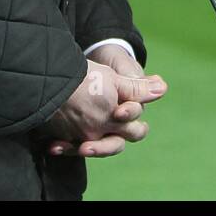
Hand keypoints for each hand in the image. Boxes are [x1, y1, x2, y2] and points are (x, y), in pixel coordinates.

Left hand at [43, 58, 166, 157]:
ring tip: (75, 148)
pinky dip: (64, 147)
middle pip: (114, 145)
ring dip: (84, 150)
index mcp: (129, 115)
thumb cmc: (110, 67)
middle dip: (103, 147)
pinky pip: (72, 146)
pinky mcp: (77, 134)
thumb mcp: (122, 73)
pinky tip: (53, 145)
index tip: (119, 111)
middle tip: (87, 146)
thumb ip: (137, 86)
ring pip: (93, 149)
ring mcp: (95, 132)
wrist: (85, 65)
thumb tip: (162, 87)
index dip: (128, 118)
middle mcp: (114, 127)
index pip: (133, 125)